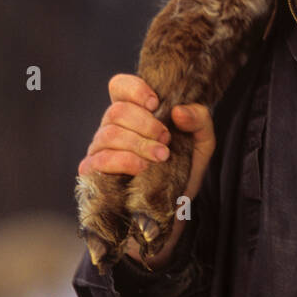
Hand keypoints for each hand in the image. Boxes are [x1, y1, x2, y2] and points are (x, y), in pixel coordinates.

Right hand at [77, 74, 215, 267]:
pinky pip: (99, 160)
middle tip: (166, 141)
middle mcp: (113, 128)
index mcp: (135, 113)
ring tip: (161, 158)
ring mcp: (100, 150)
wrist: (174, 210)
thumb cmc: (184, 170)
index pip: (119, 86)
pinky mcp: (93, 173)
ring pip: (108, 134)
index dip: (134, 89)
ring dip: (139, 144)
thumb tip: (178, 110)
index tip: (155, 103)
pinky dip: (124, 161)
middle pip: (116, 111)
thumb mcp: (202, 142)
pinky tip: (142, 169)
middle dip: (146, 124)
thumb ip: (199, 119)